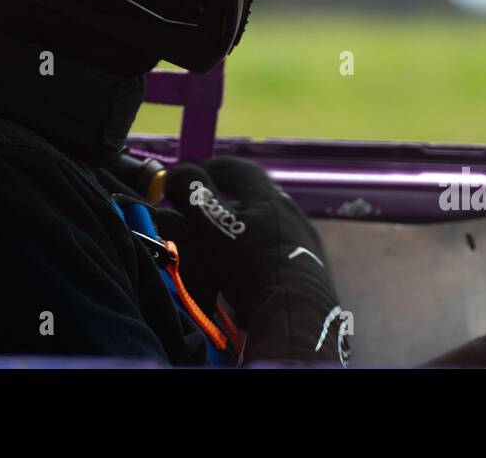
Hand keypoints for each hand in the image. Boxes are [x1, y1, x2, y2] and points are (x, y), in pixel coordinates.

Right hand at [155, 157, 346, 362]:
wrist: (297, 317)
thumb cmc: (252, 267)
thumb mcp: (214, 227)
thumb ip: (194, 196)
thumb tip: (176, 173)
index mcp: (270, 198)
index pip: (240, 171)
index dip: (212, 169)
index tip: (190, 176)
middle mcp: (291, 215)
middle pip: (255, 201)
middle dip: (225, 205)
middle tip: (200, 216)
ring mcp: (303, 245)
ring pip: (265, 231)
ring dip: (240, 235)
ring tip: (217, 251)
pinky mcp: (309, 274)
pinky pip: (275, 258)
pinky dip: (254, 261)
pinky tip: (241, 278)